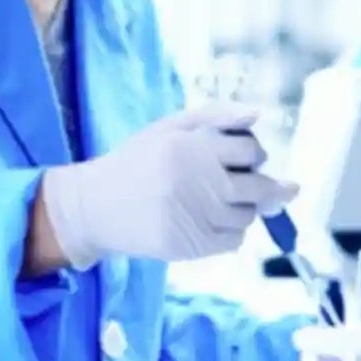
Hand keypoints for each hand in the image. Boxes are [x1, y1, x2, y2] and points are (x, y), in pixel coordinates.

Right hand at [41, 102, 297, 268]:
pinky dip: (230, 232)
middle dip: (264, 187)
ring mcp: (196, 217)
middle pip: (259, 188)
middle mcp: (198, 182)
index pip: (252, 151)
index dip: (254, 154)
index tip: (245, 159)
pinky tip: (209, 221)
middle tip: (246, 185)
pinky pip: (234, 241)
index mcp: (193, 148)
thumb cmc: (139, 161)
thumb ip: (217, 116)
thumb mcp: (171, 127)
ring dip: (242, 209)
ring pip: (247, 216)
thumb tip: (257, 114)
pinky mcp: (190, 246)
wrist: (96, 205)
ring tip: (216, 201)